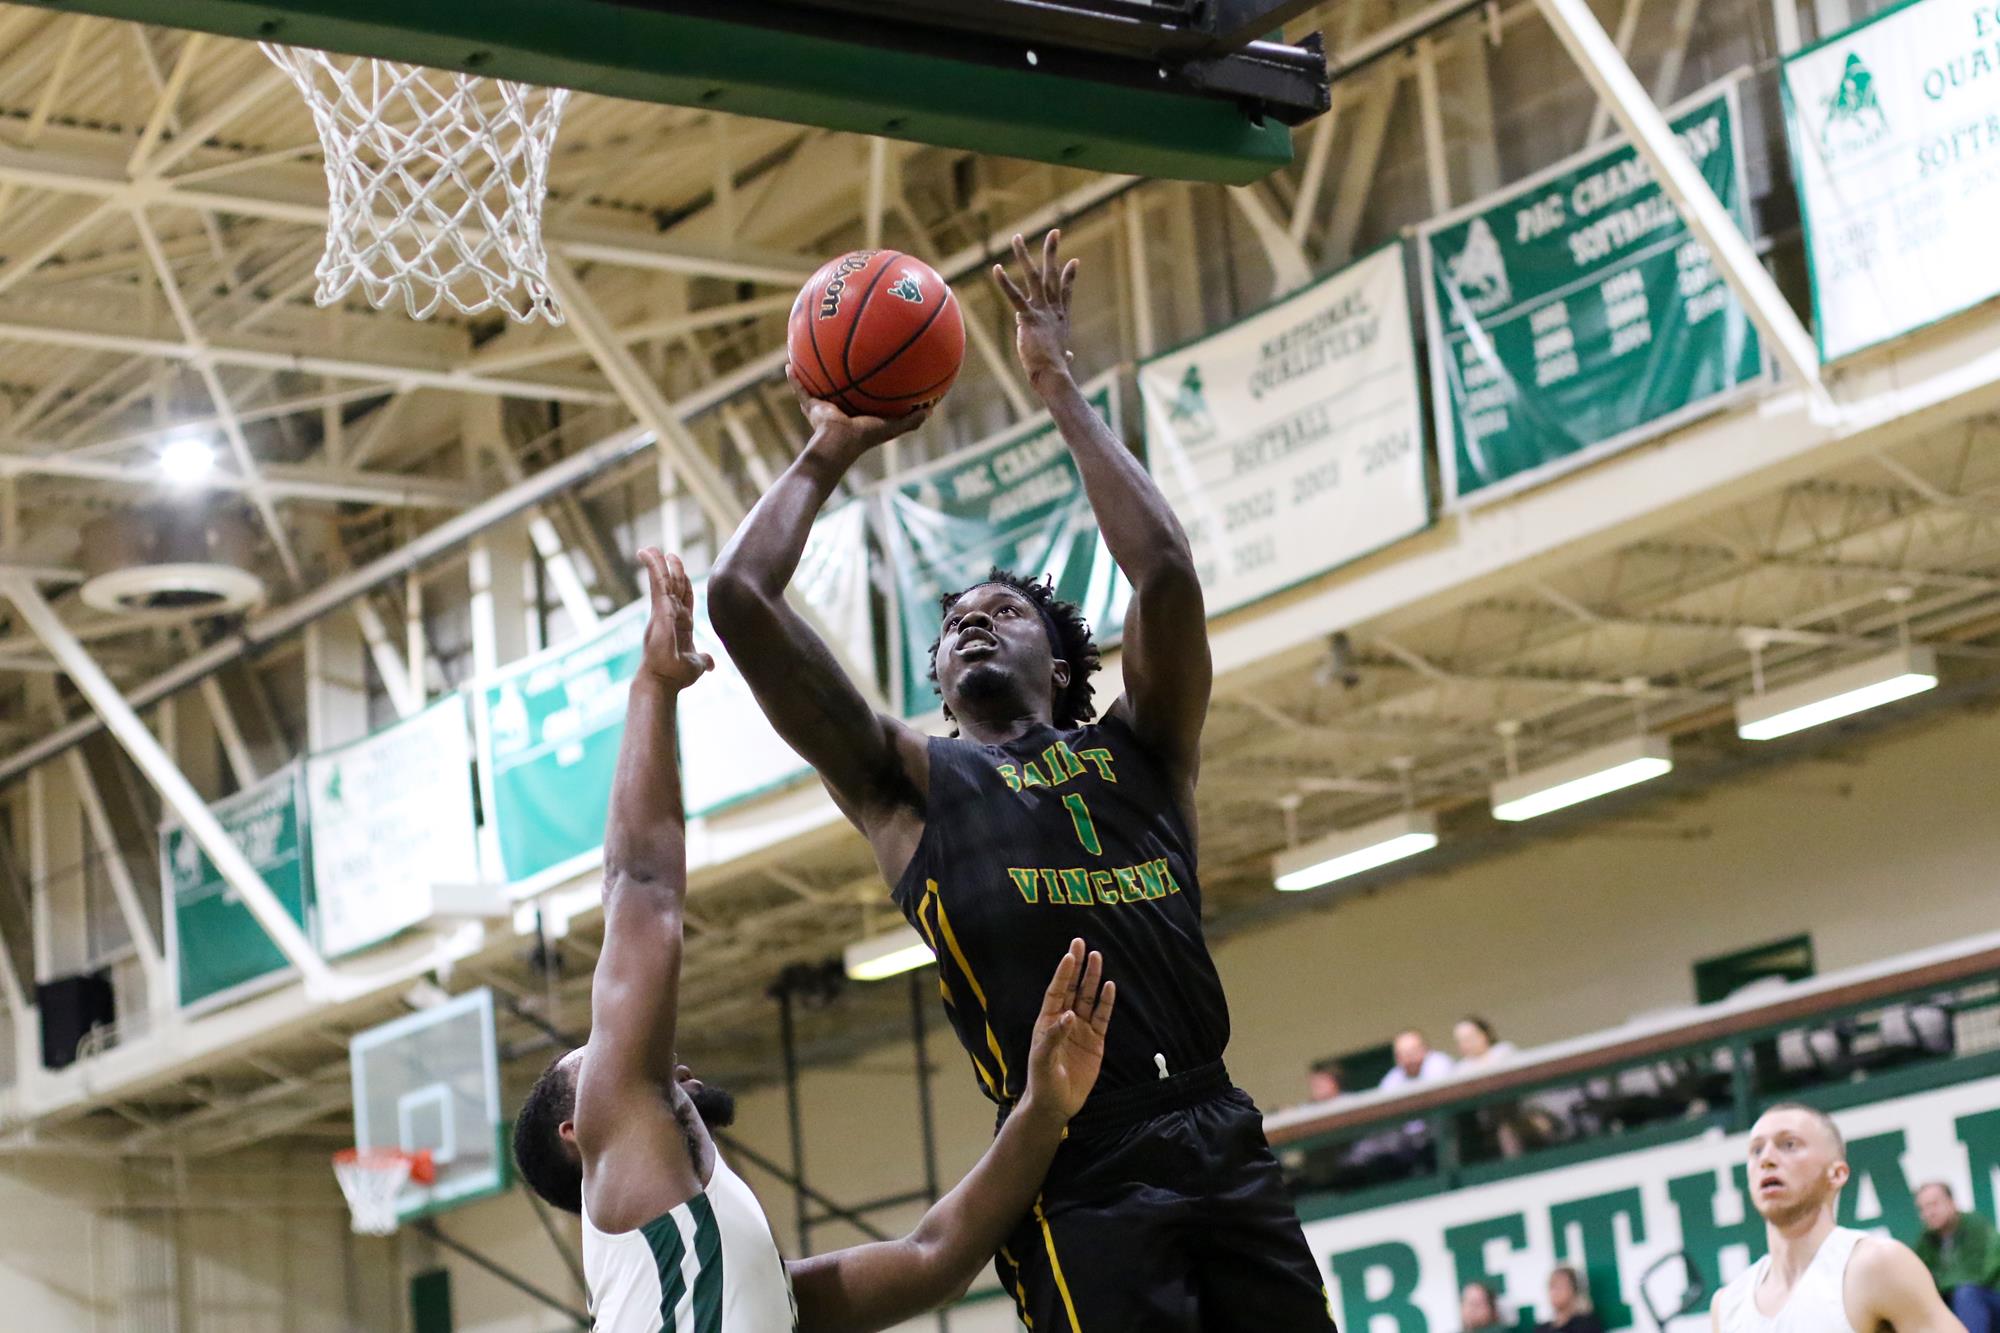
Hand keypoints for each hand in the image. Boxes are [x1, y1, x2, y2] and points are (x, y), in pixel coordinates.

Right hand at [636, 548, 713, 690]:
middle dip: (672, 569)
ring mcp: (663, 611)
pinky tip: (648, 554)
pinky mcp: (659, 609)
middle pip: (672, 586)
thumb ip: (703, 659)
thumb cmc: (676, 675)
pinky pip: (657, 583)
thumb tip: (711, 664)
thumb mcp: (696, 664)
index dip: (684, 584)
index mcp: (681, 624)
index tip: (681, 572)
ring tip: (650, 549)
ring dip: (658, 564)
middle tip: (669, 554)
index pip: (684, 598)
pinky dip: (653, 567)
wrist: (663, 680)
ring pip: (662, 581)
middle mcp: (670, 615)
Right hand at [786, 365, 929, 466]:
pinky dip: (794, 379)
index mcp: (857, 413)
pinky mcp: (811, 406)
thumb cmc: (865, 437)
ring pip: (817, 386)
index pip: (863, 396)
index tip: (872, 369)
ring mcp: (823, 408)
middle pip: (838, 387)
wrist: (839, 444)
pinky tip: (789, 364)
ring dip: (813, 373)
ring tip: (809, 353)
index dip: (866, 385)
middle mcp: (839, 409)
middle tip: (840, 355)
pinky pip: (800, 390)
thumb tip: (931, 409)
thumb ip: (911, 420)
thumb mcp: (892, 427)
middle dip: (839, 374)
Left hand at [992, 230, 1076, 388]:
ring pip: (1033, 277)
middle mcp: (1053, 309)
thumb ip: (1066, 354)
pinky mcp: (1028, 317)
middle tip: (1054, 231)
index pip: (1065, 291)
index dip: (1070, 276)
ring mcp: (1042, 311)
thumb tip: (1069, 357)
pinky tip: (997, 268)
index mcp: (1061, 317)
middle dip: (1052, 251)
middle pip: (1052, 275)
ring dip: (1024, 255)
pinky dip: (1005, 282)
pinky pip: (1015, 296)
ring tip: (1017, 237)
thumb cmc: (1055, 369)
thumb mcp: (1062, 357)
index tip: (1073, 261)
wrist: (1053, 375)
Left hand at [1023, 940, 1114, 1122]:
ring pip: (1088, 998)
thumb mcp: (1043, 1060)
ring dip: (1093, 979)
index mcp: (1047, 1021)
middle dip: (1077, 967)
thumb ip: (1054, 1036)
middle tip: (1082, 943)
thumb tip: (1068, 1015)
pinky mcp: (1095, 1042)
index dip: (1062, 973)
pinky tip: (1110, 986)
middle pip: (1072, 988)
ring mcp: (1081, 1030)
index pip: (1056, 991)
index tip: (1069, 954)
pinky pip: (1102, 1017)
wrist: (1056, 1104)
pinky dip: (1106, 1002)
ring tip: (1097, 957)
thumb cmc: (1042, 1081)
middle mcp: (1064, 1021)